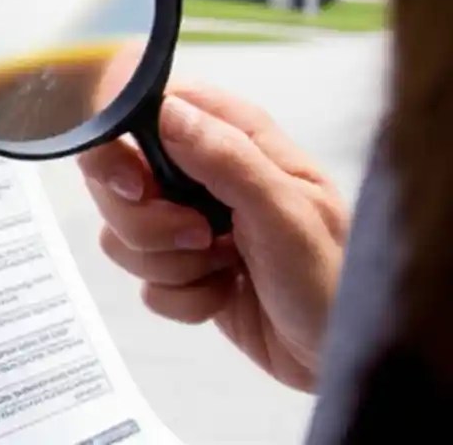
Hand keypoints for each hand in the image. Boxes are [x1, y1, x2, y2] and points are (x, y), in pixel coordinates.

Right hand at [79, 52, 349, 390]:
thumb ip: (225, 157)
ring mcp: (187, 220)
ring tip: (224, 269)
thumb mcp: (286, 212)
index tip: (135, 185)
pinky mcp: (180, 268)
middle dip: (144, 220)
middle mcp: (203, 171)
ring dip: (168, 264)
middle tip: (199, 236)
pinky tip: (224, 294)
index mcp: (233, 135)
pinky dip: (182, 297)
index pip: (148, 106)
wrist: (341, 353)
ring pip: (121, 231)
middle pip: (118, 175)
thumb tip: (165, 110)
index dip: (121, 141)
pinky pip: (142, 279)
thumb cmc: (333, 279)